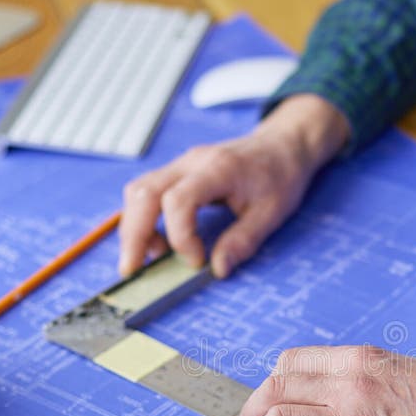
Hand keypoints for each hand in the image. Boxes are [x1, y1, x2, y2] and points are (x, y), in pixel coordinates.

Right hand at [118, 94, 349, 277]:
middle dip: (133, 235)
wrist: (283, 145)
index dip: (179, 237)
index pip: (178, 201)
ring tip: (147, 258)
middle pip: (143, 193)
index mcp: (218, 169)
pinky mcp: (178, 172)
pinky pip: (148, 192)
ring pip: (139, 191)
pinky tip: (157, 242)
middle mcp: (191, 162)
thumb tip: (217, 270)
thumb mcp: (272, 213)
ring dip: (134, 227)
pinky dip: (144, 219)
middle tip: (132, 270)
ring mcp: (181, 164)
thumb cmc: (280, 176)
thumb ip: (243, 241)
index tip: (196, 261)